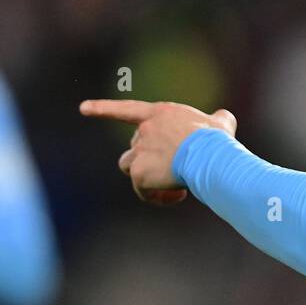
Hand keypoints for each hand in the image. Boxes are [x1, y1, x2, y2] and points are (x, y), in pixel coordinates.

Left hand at [79, 99, 236, 204]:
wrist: (208, 156)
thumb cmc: (217, 139)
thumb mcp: (220, 123)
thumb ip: (217, 119)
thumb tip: (223, 118)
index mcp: (159, 113)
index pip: (125, 109)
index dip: (103, 108)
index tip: (82, 108)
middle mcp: (144, 129)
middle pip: (133, 146)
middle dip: (147, 158)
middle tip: (174, 170)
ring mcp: (139, 151)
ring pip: (129, 167)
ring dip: (143, 176)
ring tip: (171, 184)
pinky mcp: (138, 173)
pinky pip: (142, 190)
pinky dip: (157, 196)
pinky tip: (178, 196)